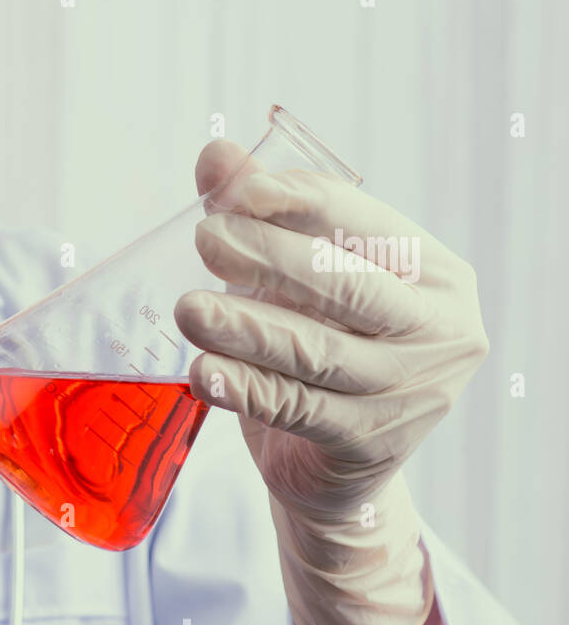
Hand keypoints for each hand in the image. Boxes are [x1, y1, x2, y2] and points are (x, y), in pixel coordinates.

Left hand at [175, 140, 488, 624]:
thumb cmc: (320, 351)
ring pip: (315, 351)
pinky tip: (202, 372)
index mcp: (433, 272)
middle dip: (269, 257)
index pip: (364, 222)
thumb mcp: (300, 285)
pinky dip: (243, 389)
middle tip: (205, 239)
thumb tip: (214, 154)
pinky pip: (294, 408)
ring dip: (245, 327)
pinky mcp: (368, 444)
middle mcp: (437, 329)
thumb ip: (262, 218)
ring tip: (187, 309)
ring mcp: (409, 392)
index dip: (297, 200)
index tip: (235, 191)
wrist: (336, 469)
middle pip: (345, 284)